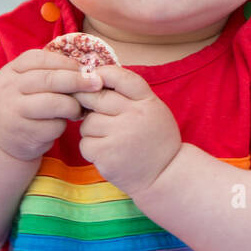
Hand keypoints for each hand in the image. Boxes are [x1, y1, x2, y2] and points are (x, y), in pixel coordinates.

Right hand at [0, 50, 99, 162]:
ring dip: (73, 105)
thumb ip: (45, 74)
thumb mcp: (23, 85)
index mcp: (9, 72)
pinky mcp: (24, 133)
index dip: (65, 62)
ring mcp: (14, 112)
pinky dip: (63, 125)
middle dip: (78, 80)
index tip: (85, 68)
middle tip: (97, 83)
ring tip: (79, 109)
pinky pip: (54, 126)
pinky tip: (62, 124)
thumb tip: (84, 69)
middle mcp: (8, 89)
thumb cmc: (22, 107)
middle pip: (49, 79)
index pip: (38, 59)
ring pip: (54, 103)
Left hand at [72, 64, 181, 196]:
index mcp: (148, 102)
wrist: (165, 175)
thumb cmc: (155, 140)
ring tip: (108, 139)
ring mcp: (120, 135)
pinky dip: (91, 149)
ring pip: (88, 122)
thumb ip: (131, 96)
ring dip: (91, 130)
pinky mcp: (107, 155)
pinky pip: (85, 144)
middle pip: (95, 97)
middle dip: (88, 103)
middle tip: (91, 110)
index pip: (120, 77)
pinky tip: (107, 153)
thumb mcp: (154, 110)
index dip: (102, 75)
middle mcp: (134, 116)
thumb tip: (95, 79)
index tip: (95, 81)